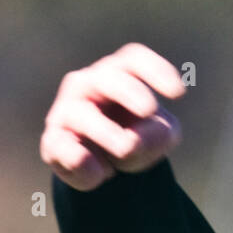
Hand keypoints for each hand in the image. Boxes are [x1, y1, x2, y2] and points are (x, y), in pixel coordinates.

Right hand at [40, 43, 185, 191]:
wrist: (106, 166)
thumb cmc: (137, 134)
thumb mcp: (159, 137)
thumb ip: (160, 134)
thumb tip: (136, 139)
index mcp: (119, 74)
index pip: (133, 60)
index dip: (156, 70)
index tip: (179, 94)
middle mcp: (88, 86)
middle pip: (106, 77)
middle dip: (129, 91)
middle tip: (149, 109)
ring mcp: (66, 112)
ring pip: (81, 113)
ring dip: (108, 132)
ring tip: (128, 149)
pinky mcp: (53, 143)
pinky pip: (61, 147)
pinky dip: (81, 160)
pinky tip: (101, 172)